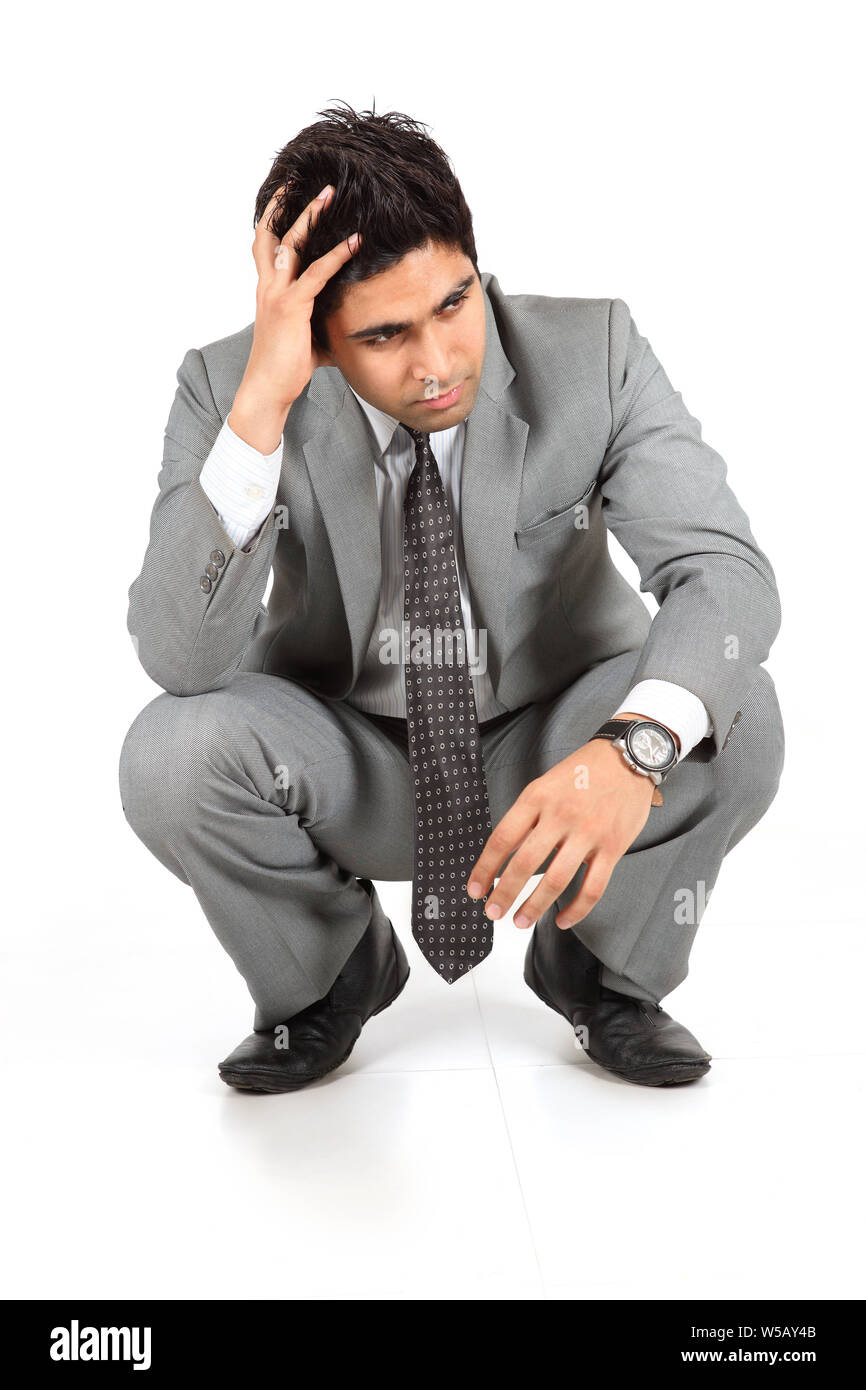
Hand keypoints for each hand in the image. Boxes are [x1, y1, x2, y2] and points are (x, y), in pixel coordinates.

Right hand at [238, 183, 361, 412]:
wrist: (267, 389)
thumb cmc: (286, 367)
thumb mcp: (309, 338)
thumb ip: (326, 324)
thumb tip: (353, 325)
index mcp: (268, 289)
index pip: (268, 244)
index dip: (276, 218)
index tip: (290, 195)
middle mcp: (268, 286)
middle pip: (275, 233)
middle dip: (292, 205)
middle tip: (315, 184)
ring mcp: (277, 294)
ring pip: (292, 244)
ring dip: (311, 217)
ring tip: (330, 195)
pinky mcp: (290, 306)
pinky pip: (316, 274)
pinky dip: (336, 256)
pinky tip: (354, 243)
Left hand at [465, 729, 660, 930]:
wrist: (628, 757)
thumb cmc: (584, 772)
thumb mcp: (545, 783)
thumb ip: (527, 816)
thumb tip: (504, 854)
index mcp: (537, 797)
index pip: (502, 839)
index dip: (484, 869)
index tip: (475, 889)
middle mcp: (561, 815)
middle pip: (525, 864)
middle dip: (504, 894)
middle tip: (493, 912)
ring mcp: (589, 833)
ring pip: (557, 881)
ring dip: (534, 907)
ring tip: (520, 921)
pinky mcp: (613, 847)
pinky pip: (593, 888)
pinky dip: (576, 910)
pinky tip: (563, 919)